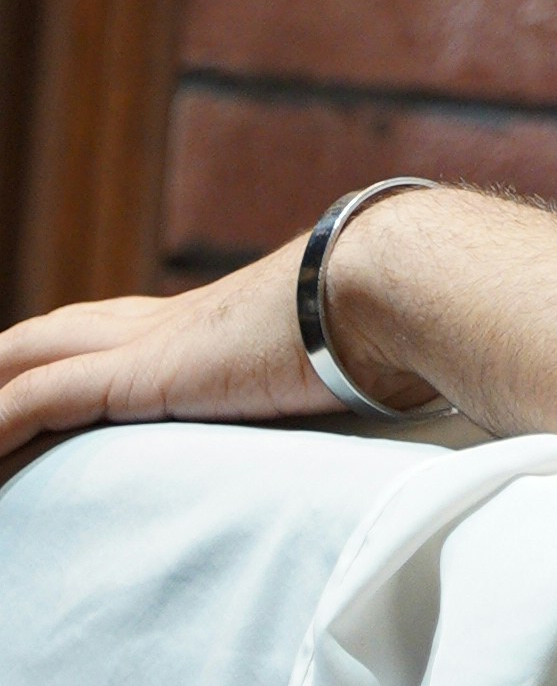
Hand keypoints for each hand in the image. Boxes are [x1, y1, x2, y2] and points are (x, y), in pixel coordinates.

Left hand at [0, 233, 383, 476]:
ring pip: (26, 358)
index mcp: (206, 324)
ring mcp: (145, 344)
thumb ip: (335, 379)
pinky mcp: (140, 372)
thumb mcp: (345, 362)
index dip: (67, 353)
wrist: (390, 286)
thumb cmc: (390, 324)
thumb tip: (385, 399)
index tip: (41, 384)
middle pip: (52, 335)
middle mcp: (162, 324)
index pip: (111, 333)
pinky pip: (38, 397)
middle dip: (9, 364)